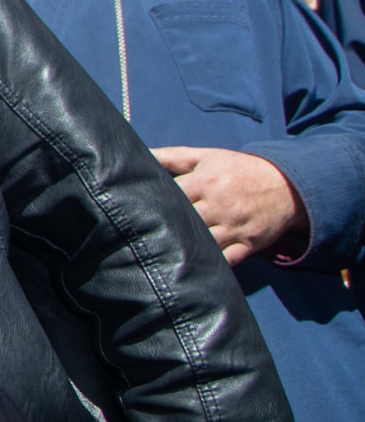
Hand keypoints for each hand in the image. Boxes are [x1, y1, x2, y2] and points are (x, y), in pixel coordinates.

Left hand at [152, 146, 305, 264]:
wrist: (286, 185)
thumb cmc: (239, 170)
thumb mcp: (206, 157)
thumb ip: (171, 156)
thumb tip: (139, 154)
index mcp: (206, 182)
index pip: (172, 195)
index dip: (152, 203)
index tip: (135, 209)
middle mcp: (220, 205)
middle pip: (185, 221)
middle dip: (166, 227)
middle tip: (144, 235)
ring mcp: (235, 227)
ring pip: (203, 243)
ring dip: (184, 248)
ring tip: (162, 253)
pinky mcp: (248, 245)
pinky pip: (226, 261)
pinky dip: (210, 265)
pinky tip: (191, 267)